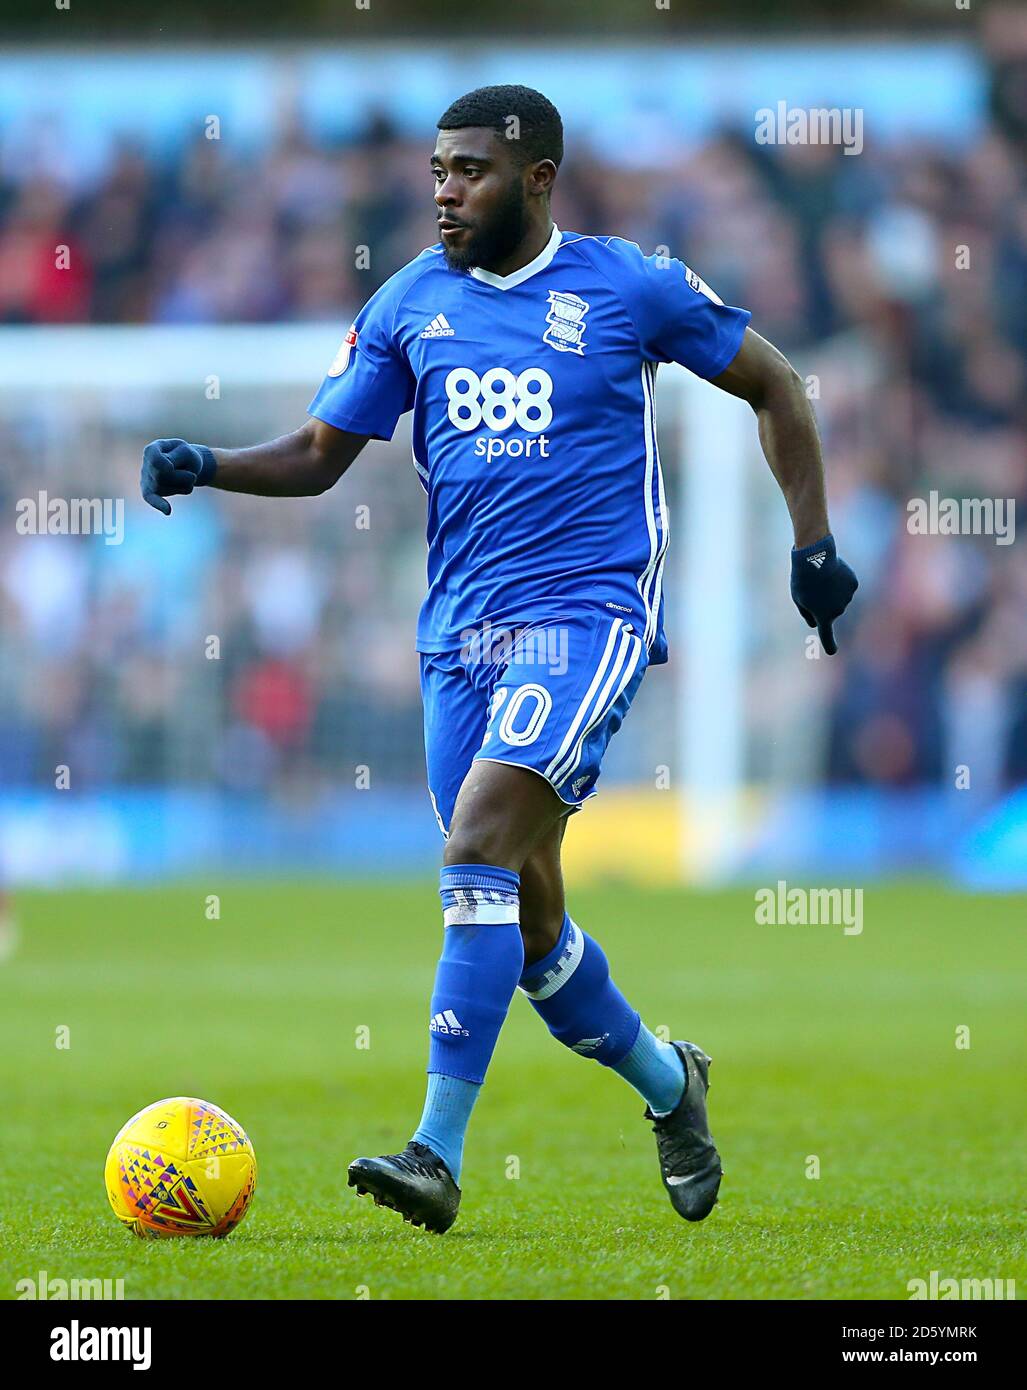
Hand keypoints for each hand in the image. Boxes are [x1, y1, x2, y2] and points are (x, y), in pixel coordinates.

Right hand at [141, 438, 216, 514]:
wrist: (187, 466)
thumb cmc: (186, 457)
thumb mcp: (187, 453)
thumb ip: (176, 458)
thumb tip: (165, 471)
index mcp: (152, 450)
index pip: (154, 458)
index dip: (161, 464)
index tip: (170, 467)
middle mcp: (146, 464)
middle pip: (162, 476)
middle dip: (182, 477)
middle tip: (193, 475)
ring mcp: (147, 479)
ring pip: (163, 488)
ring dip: (183, 486)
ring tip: (187, 480)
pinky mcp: (151, 493)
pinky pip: (152, 499)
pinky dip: (160, 504)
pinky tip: (167, 511)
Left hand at [790, 533, 857, 655]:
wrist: (816, 557)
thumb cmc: (803, 579)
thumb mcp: (798, 598)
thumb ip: (807, 613)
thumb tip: (816, 623)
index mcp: (823, 616)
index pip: (826, 635)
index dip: (829, 645)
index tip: (832, 651)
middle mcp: (838, 610)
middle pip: (830, 610)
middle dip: (822, 602)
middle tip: (813, 586)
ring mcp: (847, 597)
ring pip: (838, 597)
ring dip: (831, 590)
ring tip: (821, 577)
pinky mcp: (853, 584)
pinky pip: (845, 585)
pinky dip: (839, 580)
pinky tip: (832, 571)